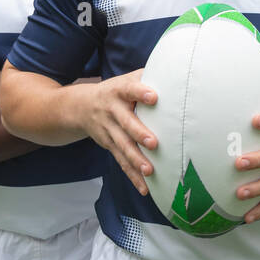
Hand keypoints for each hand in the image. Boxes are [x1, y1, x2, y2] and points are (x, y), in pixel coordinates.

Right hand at [75, 69, 157, 196]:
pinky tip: (144, 188)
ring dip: (135, 160)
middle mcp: (111, 110)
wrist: (81, 106)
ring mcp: (108, 130)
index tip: (153, 96)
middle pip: (125, 122)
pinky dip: (132, 176)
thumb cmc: (117, 91)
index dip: (140, 92)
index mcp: (119, 91)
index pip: (129, 89)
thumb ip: (148, 76)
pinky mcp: (109, 146)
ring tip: (149, 171)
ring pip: (122, 146)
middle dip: (139, 133)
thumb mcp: (126, 79)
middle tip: (153, 143)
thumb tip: (178, 71)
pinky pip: (121, 162)